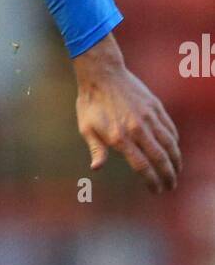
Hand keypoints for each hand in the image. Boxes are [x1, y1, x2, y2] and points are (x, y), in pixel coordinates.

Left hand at [74, 34, 180, 193]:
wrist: (102, 74)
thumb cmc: (91, 103)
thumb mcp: (86, 128)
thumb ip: (96, 149)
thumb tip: (96, 167)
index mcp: (119, 137)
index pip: (141, 166)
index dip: (151, 181)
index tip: (156, 190)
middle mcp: (137, 128)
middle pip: (160, 158)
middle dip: (168, 175)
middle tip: (170, 187)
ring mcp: (149, 117)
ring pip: (169, 143)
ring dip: (175, 161)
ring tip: (176, 172)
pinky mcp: (155, 107)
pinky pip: (169, 128)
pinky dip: (174, 142)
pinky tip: (174, 150)